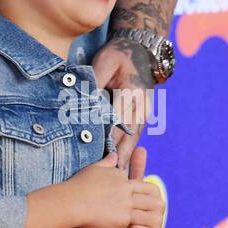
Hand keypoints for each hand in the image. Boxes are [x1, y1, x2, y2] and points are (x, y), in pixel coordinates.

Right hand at [64, 152, 133, 227]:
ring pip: (134, 215)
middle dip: (130, 207)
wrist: (72, 201)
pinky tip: (104, 224)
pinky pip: (125, 227)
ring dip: (125, 217)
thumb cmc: (79, 184)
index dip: (127, 194)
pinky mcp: (123, 220)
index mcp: (122, 177)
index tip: (115, 199)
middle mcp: (128, 190)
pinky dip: (116, 227)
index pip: (135, 186)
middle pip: (139, 200)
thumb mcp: (93, 168)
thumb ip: (107, 162)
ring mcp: (127, 205)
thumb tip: (114, 155)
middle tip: (116, 212)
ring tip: (110, 219)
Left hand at [91, 36, 154, 168]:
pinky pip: (132, 136)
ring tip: (115, 177)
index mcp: (132, 96)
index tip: (101, 158)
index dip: (109, 142)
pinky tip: (119, 162)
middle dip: (119, 157)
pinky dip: (126, 149)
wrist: (140, 51)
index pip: (118, 124)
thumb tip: (84, 98)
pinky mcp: (140, 115)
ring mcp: (142, 113)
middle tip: (109, 177)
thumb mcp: (106, 62)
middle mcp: (140, 108)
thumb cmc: (119, 55)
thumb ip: (95, 80)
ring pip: (132, 140)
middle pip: (128, 138)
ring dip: (124, 157)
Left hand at [123, 146, 165, 227]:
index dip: (125, 192)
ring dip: (123, 219)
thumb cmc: (123, 211)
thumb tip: (141, 147)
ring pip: (136, 215)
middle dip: (122, 206)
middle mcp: (160, 205)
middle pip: (137, 201)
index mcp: (153, 191)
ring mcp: (158, 221)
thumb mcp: (127, 188)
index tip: (116, 197)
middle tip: (111, 210)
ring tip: (117, 221)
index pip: (142, 185)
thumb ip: (135, 168)